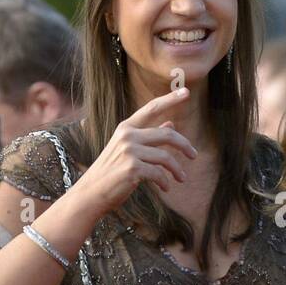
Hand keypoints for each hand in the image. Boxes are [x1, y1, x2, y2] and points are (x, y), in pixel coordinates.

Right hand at [72, 86, 197, 215]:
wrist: (91, 193)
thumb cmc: (111, 172)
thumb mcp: (128, 149)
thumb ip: (149, 136)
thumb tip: (171, 125)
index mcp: (126, 127)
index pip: (151, 108)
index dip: (170, 99)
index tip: (186, 91)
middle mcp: (127, 136)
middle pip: (167, 135)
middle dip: (185, 145)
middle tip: (194, 155)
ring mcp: (129, 151)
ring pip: (166, 158)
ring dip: (177, 170)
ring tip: (181, 179)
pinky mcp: (132, 168)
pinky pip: (159, 174)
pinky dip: (165, 182)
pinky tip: (166, 188)